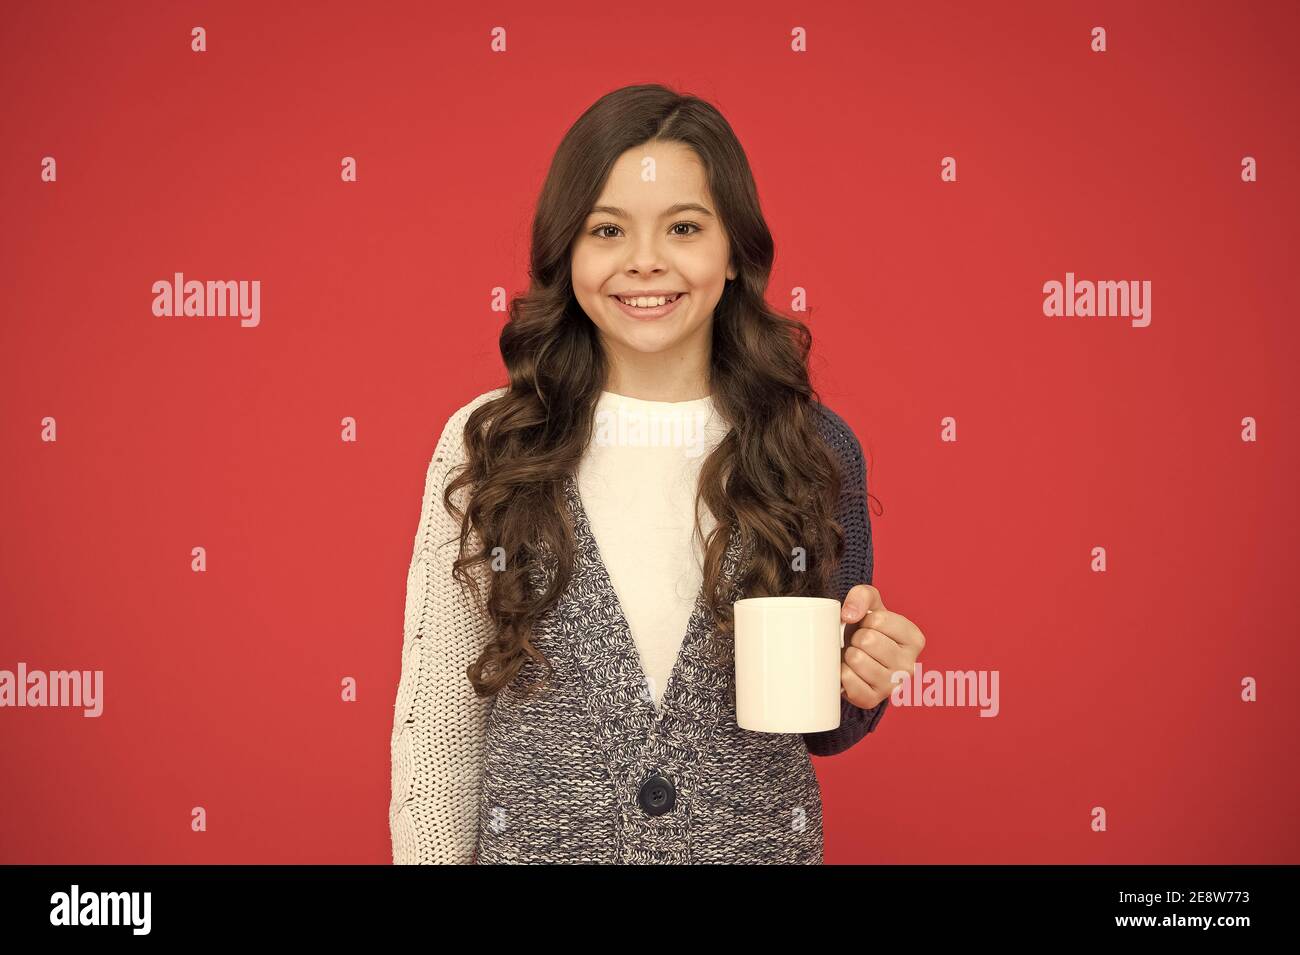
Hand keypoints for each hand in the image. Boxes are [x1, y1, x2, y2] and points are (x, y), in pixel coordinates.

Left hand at [839, 584, 924, 708]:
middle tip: (860, 643)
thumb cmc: (865, 627)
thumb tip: (849, 615)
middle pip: (867, 640)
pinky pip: (848, 681)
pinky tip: (850, 671)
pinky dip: (841, 673)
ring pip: (857, 659)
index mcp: (914, 639)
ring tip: (855, 656)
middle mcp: (909, 665)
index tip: (869, 627)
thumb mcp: (869, 603)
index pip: (879, 620)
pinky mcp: (872, 700)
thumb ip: (862, 595)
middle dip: (856, 637)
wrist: (854, 653)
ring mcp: (892, 685)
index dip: (865, 620)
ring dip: (848, 654)